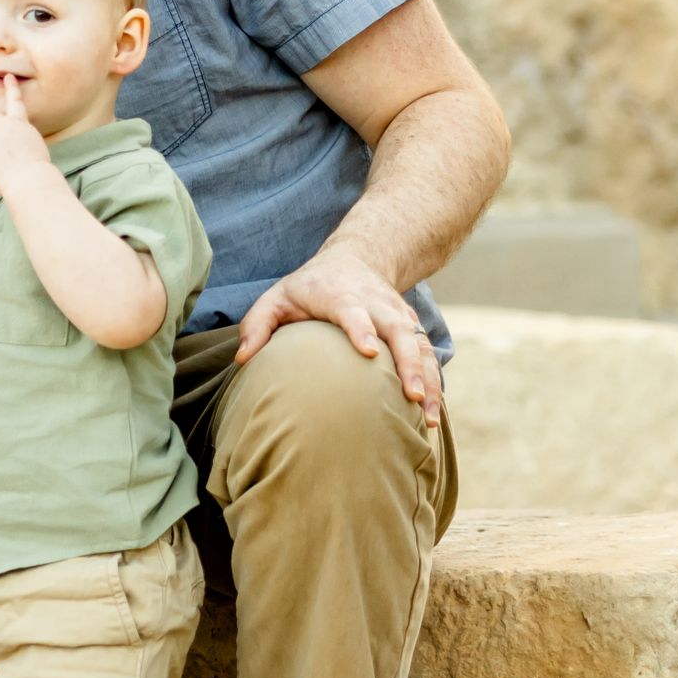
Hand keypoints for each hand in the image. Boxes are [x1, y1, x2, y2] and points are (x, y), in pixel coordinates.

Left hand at [236, 248, 444, 428]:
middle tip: (413, 396)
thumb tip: (243, 359)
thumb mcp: (277, 297)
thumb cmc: (308, 287)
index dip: (361, 328)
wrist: (355, 260)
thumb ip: (257, 324)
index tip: (368, 351)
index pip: (352, 310)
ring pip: (420, 346)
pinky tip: (434, 413)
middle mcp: (376, 304)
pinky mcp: (412, 328)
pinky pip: (428, 355)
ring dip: (429, 380)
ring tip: (430, 418)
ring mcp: (398, 316)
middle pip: (398, 330)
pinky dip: (434, 382)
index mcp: (340, 295)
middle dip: (408, 363)